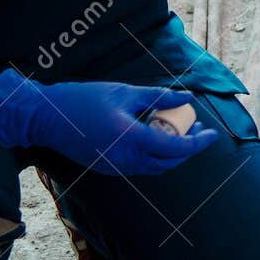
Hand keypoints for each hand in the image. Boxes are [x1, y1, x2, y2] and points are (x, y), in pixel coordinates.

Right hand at [0, 70, 219, 176]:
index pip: (174, 147)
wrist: (46, 117)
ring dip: (172, 153)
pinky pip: (139, 166)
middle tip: (199, 129)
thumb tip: (188, 98)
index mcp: (130, 138)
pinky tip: (157, 135)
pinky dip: (154, 154)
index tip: (212, 134)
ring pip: (154, 166)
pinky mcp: (107, 168)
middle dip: (188, 148)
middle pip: (168, 161)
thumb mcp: (125, 92)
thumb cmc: (84, 99)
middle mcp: (124, 158)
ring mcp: (115, 166)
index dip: (197, 142)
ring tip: (181, 129)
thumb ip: (159, 97)